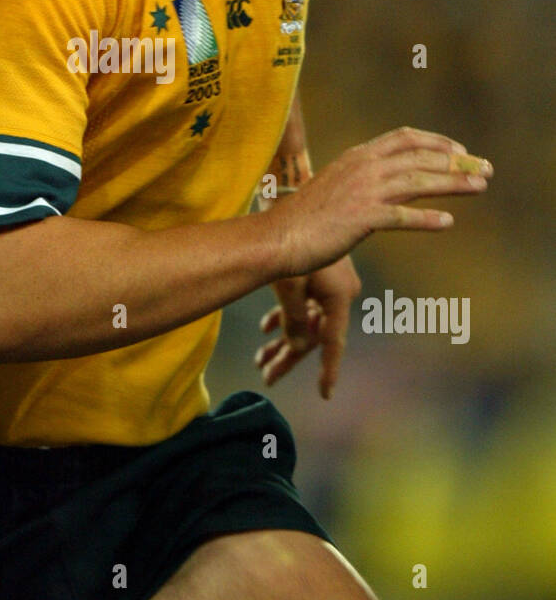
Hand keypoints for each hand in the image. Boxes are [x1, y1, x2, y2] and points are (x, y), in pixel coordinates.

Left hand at [254, 256, 360, 398]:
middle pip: (315, 335)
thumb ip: (294, 321)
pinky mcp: (320, 274)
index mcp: (339, 297)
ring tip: (259, 358)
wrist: (292, 204)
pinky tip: (265, 328)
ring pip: (307, 320)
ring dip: (284, 339)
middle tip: (265, 375)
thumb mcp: (289, 286)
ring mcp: (330, 283)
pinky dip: (286, 317)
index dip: (328, 371)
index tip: (325, 394)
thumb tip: (295, 347)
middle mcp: (340, 293)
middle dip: (288, 357)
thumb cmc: (288, 245)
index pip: (332, 343)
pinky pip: (305, 304)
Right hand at [262, 126, 492, 278]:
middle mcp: (363, 167)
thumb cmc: (302, 218)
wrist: (277, 236)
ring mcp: (363, 191)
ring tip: (480, 187)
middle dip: (457, 161)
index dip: (436, 142)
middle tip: (484, 169)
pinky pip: (402, 216)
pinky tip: (447, 222)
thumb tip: (382, 187)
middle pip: (420, 157)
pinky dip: (427, 219)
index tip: (460, 150)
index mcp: (356, 156)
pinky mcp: (362, 218)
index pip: (404, 138)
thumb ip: (359, 181)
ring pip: (418, 182)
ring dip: (453, 183)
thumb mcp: (333, 187)